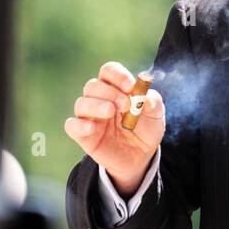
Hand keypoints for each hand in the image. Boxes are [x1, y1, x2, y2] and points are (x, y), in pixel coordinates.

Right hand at [64, 62, 165, 195]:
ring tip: (110, 112)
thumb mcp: (156, 115)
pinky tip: (91, 127)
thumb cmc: (146, 130)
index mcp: (116, 89)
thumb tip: (144, 96)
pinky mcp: (83, 135)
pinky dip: (79, 124)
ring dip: (95, 105)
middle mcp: (99, 99)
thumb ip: (153, 102)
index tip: (131, 87)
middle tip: (125, 104)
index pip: (109, 72)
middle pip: (93, 86)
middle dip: (109, 92)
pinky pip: (71, 126)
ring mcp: (89, 117)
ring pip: (81, 103)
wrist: (141, 157)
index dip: (118, 76)